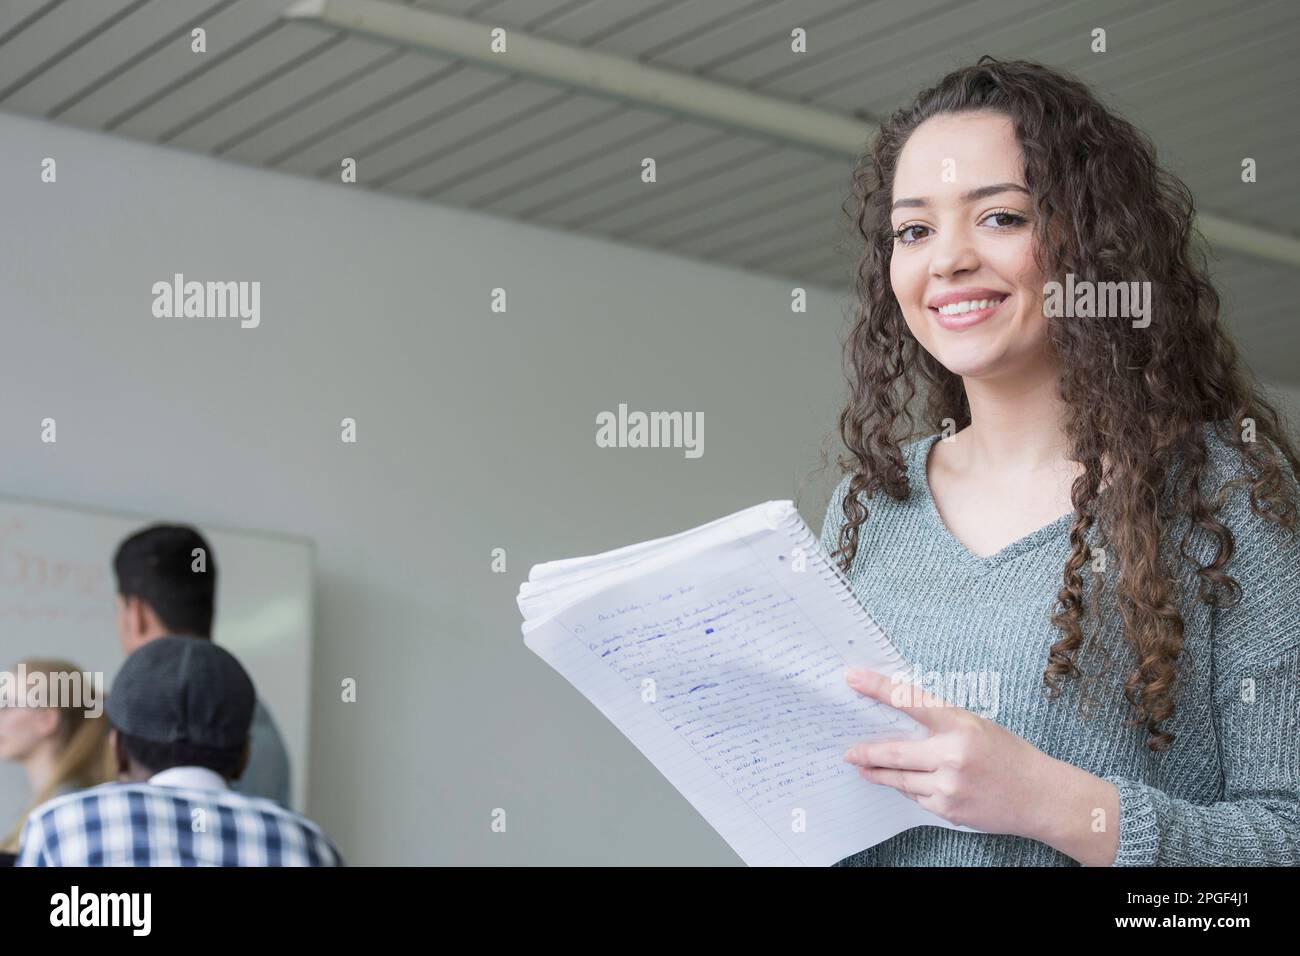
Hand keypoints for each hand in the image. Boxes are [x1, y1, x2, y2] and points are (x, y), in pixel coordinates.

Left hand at [841, 667, 1054, 837]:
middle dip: (866, 752)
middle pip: (894, 751)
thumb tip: (897, 723)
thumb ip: (940, 724)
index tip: (853, 679)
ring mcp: (949, 784)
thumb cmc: (1008, 755)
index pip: (910, 700)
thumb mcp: (976, 726)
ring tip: (865, 767)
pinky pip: (915, 797)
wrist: (1041, 796)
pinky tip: (906, 784)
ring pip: (900, 778)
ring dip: (879, 773)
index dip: (878, 688)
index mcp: (960, 723)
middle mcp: (953, 754)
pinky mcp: (948, 809)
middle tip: (849, 751)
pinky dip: (908, 789)